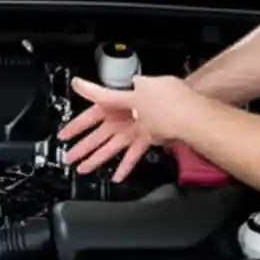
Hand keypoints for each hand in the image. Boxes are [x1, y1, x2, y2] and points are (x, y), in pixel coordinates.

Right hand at [57, 75, 192, 180]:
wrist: (195, 117)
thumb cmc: (168, 100)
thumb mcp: (130, 95)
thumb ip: (102, 93)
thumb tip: (79, 83)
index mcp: (121, 100)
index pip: (92, 115)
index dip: (77, 126)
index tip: (64, 135)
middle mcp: (129, 113)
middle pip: (100, 133)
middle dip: (84, 146)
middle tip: (70, 157)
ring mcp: (139, 127)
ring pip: (113, 146)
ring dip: (98, 158)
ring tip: (84, 169)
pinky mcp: (150, 138)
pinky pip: (133, 153)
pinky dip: (125, 165)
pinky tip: (117, 175)